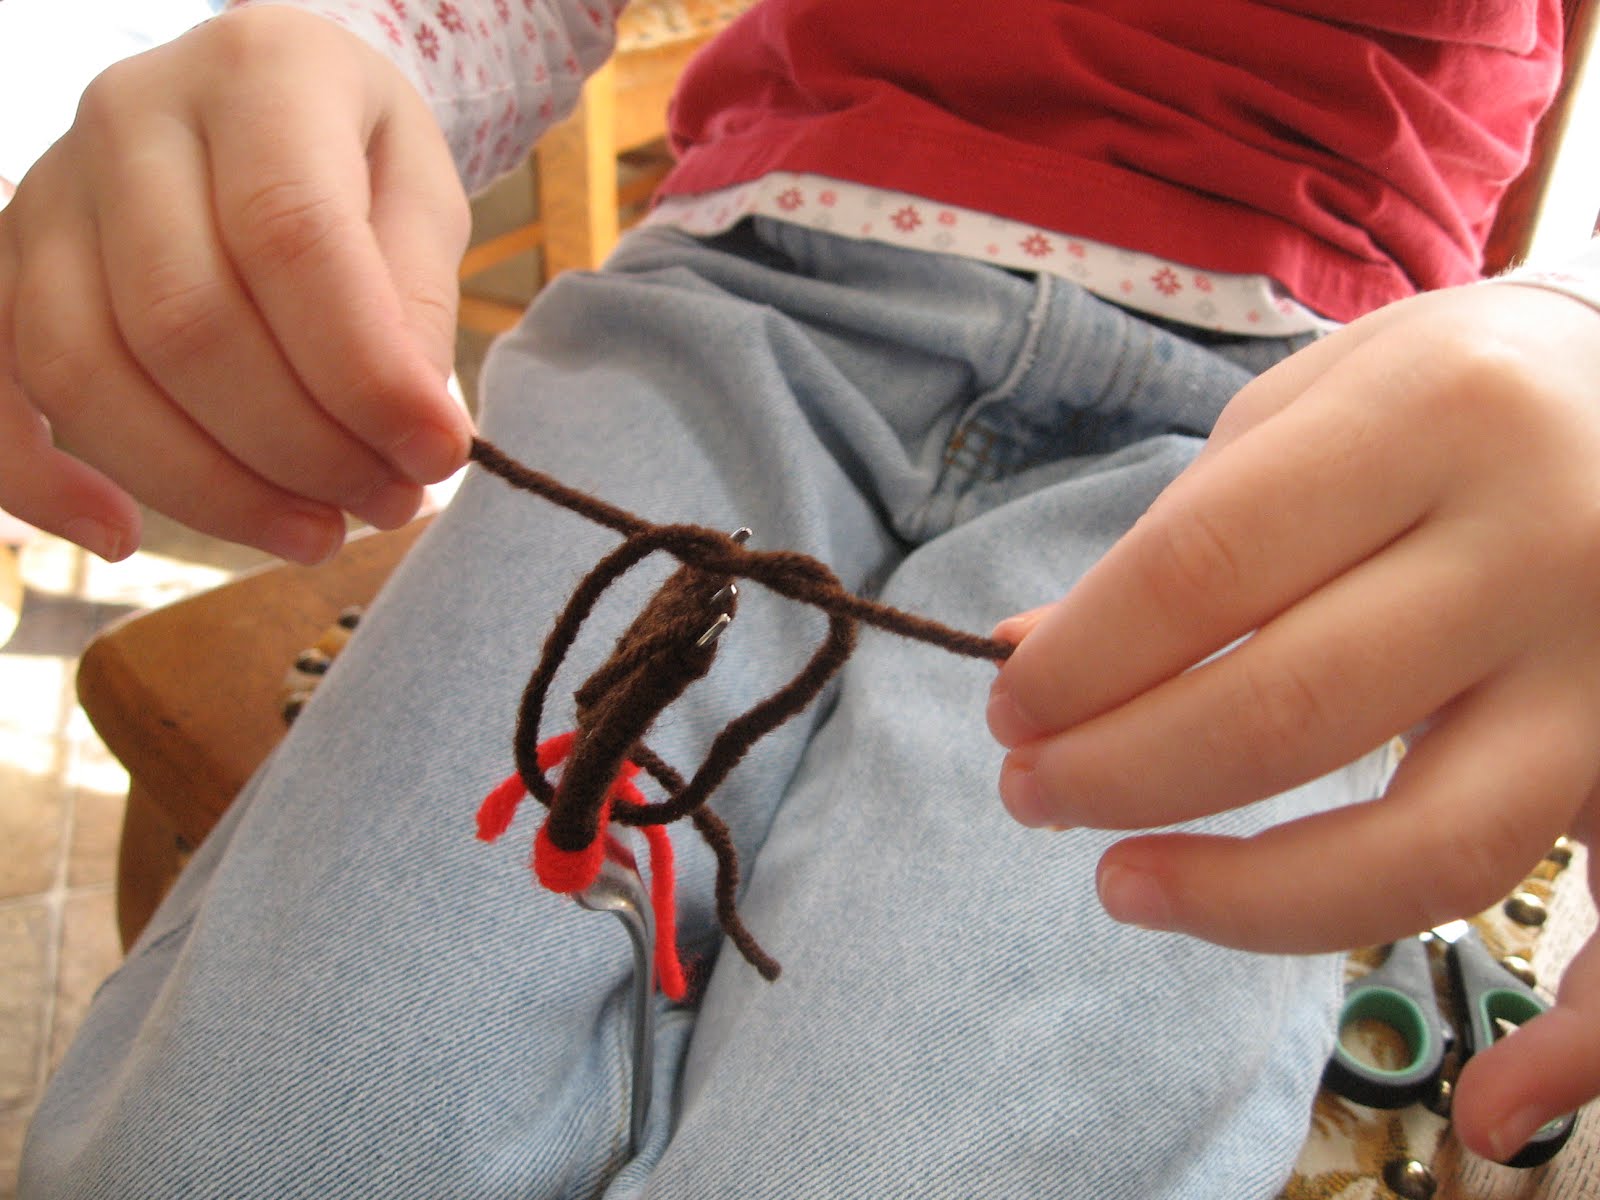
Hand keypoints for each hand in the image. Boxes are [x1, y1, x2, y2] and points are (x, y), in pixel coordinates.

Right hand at [0, 6, 472, 562]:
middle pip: (187, 323)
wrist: (267, 106)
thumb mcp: (423, 195)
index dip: (365, 371)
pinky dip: (41, 479)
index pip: (293, 237)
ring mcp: (50, 192)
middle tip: (388, 504)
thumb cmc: (357, 160)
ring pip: (89, 371)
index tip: (437, 456)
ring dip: (209, 487)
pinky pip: (0, 383)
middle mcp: (130, 118)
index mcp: (257, 74)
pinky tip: (122, 536)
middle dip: (301, 447)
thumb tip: (413, 431)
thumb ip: (418, 300)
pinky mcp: (9, 266)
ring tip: (317, 534)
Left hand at [986, 283, 1599, 1159]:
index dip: (1083, 663)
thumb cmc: (1464, 394)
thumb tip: (1030, 658)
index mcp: (1430, 418)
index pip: (1204, 570)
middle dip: (1120, 774)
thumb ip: (1182, 537)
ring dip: (1247, 903)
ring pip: (1427, 849)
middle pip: (1288, 712)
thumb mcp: (1318, 410)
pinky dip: (1578, 1048)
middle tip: (1032, 793)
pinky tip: (1489, 1116)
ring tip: (1123, 886)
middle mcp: (1537, 547)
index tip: (1009, 708)